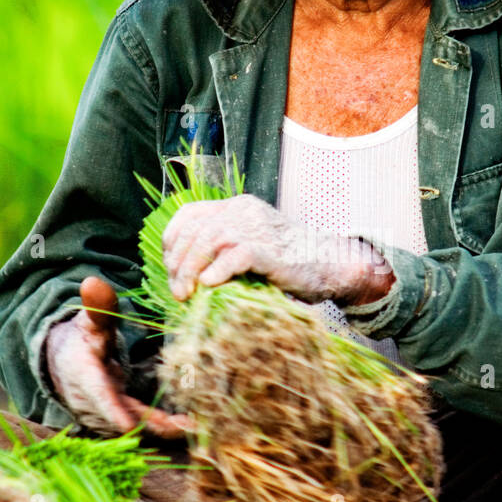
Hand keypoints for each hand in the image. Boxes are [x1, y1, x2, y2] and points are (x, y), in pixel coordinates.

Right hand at [45, 276, 195, 437]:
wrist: (64, 366)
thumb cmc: (80, 341)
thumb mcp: (88, 323)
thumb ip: (97, 307)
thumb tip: (92, 281)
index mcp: (84, 377)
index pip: (98, 396)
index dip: (113, 411)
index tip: (129, 424)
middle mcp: (93, 404)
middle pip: (124, 420)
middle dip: (154, 425)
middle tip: (188, 425)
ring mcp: (105, 418)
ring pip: (135, 429)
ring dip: (164, 430)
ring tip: (196, 426)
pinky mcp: (117, 423)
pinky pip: (141, 428)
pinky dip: (163, 429)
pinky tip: (189, 425)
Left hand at [162, 193, 395, 305]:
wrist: (331, 264)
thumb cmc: (290, 264)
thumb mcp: (251, 248)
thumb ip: (224, 251)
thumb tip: (188, 276)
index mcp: (237, 207)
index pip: (190, 214)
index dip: (173, 240)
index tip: (170, 266)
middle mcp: (243, 211)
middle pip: (195, 230)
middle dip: (178, 263)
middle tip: (177, 290)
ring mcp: (256, 228)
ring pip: (208, 241)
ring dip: (190, 270)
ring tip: (186, 294)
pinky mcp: (269, 249)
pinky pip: (234, 256)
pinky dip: (217, 271)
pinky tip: (210, 286)